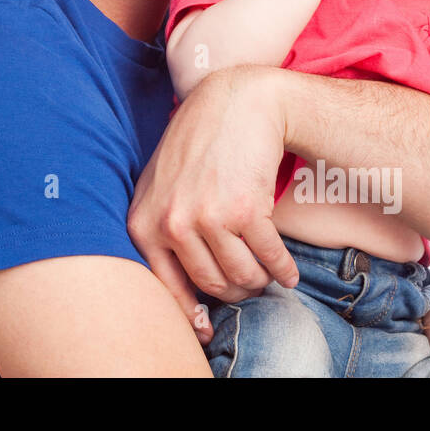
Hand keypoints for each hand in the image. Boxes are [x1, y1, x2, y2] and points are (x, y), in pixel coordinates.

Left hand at [128, 65, 298, 344]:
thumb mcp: (159, 187)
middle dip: (236, 291)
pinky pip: (270, 258)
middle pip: (212, 286)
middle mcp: (171, 224)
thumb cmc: (196, 145)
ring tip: (267, 274)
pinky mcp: (245, 210)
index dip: (193, 314)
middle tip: (249, 284)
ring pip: (243, 277)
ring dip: (262, 281)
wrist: (234, 103)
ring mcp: (207, 217)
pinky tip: (286, 270)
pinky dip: (283, 269)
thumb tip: (187, 300)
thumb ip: (161, 234)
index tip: (209, 327)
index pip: (166, 288)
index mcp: (143, 224)